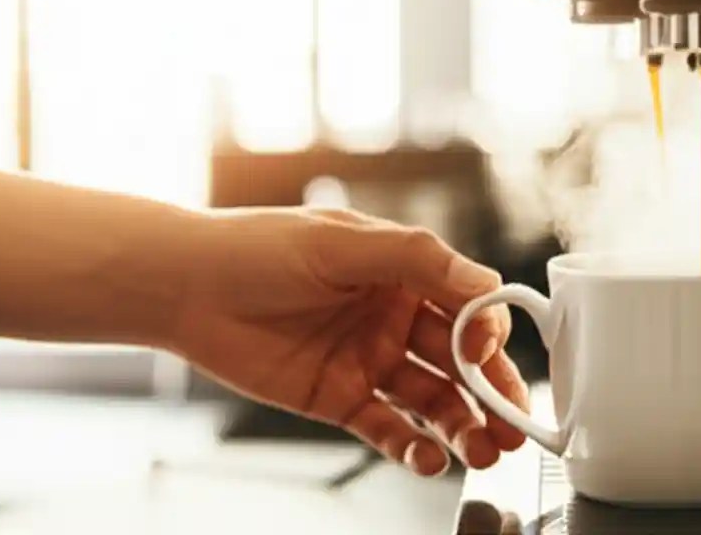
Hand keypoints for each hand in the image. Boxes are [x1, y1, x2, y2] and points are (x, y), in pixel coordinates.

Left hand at [172, 208, 529, 476]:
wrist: (185, 287)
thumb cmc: (258, 248)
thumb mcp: (344, 241)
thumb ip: (418, 260)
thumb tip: (485, 281)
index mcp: (404, 272)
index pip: (469, 306)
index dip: (487, 332)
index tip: (489, 351)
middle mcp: (394, 317)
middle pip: (461, 361)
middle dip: (492, 393)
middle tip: (515, 425)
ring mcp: (369, 360)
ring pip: (433, 400)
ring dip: (463, 425)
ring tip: (483, 451)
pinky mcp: (340, 398)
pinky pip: (387, 429)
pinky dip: (412, 447)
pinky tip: (430, 460)